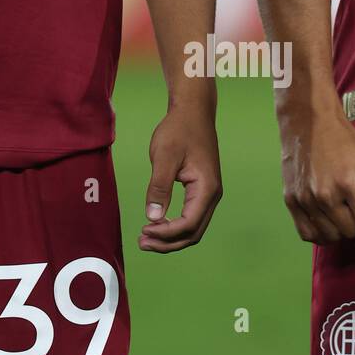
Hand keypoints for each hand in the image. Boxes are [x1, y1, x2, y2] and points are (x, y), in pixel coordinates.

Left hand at [139, 104, 221, 252]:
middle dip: (167, 242)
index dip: (166, 234)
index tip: (144, 231)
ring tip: (146, 239)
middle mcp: (212, 195)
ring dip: (171, 237)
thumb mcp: (164, 156)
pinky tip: (157, 224)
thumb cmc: (179, 130)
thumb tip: (153, 218)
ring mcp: (208, 194)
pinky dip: (174, 226)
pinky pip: (191, 216)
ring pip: (193, 228)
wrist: (192, 111)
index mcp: (207, 189)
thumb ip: (159, 187)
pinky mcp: (201, 190)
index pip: (189, 224)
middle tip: (141, 243)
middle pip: (193, 233)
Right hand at [278, 107, 354, 243]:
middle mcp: (324, 194)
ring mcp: (305, 199)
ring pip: (330, 237)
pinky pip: (307, 234)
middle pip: (350, 232)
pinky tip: (326, 222)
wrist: (308, 121)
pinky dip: (320, 234)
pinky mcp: (291, 199)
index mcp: (348, 183)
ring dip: (340, 230)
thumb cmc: (342, 140)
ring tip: (342, 214)